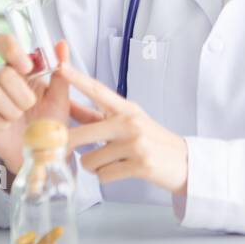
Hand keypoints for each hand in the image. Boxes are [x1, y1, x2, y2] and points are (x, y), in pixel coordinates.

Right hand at [0, 36, 102, 181]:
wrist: (40, 152)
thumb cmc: (50, 122)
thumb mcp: (61, 97)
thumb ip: (61, 71)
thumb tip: (62, 43)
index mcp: (20, 68)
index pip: (5, 43)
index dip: (12, 50)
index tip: (28, 67)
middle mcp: (0, 78)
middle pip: (1, 71)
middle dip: (20, 92)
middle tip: (30, 106)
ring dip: (12, 108)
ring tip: (20, 118)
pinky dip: (0, 121)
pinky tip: (8, 126)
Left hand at [55, 66, 189, 196]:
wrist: (184, 161)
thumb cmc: (152, 141)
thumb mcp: (128, 122)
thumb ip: (97, 116)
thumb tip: (68, 106)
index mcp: (126, 109)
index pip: (98, 90)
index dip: (77, 79)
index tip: (60, 67)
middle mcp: (130, 123)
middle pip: (82, 134)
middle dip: (67, 146)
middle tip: (60, 151)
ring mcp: (136, 143)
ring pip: (89, 160)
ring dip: (94, 166)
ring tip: (111, 162)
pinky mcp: (140, 164)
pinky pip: (103, 175)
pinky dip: (106, 177)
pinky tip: (121, 171)